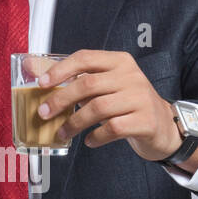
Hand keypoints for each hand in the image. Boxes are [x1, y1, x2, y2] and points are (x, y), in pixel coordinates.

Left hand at [37, 50, 197, 166]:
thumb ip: (77, 79)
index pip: (85, 58)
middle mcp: (131, 76)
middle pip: (88, 84)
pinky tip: (89, 141)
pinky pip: (113, 128)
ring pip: (98, 108)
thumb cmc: (127, 105)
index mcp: (119, 62)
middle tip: (44, 113)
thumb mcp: (106, 86)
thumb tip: (34, 68)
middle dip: (61, 100)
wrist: (164, 126)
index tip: (41, 84)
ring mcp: (140, 98)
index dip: (60, 70)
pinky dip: (96, 136)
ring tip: (63, 133)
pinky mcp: (146, 121)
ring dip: (74, 123)